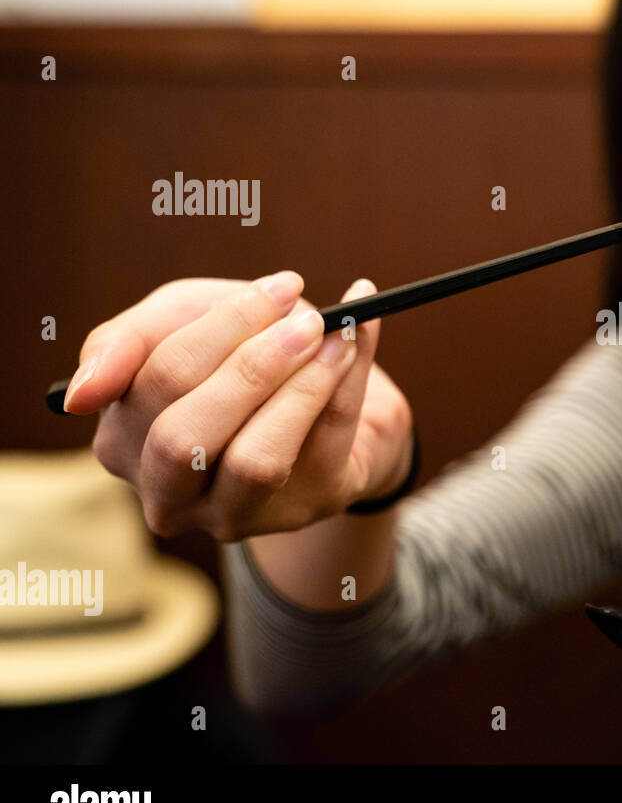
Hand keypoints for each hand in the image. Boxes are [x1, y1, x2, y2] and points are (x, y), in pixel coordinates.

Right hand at [69, 271, 413, 541]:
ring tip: (337, 335)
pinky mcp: (297, 512)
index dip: (221, 329)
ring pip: (254, 461)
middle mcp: (165, 492)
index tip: (278, 288)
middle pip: (186, 434)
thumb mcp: (182, 323)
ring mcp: (230, 514)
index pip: (152, 382)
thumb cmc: (234, 356)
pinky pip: (321, 452)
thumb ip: (130, 338)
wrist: (319, 395)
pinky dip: (345, 389)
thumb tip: (84, 389)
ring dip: (303, 386)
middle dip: (254, 366)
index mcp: (122, 440)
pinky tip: (357, 345)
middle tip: (306, 316)